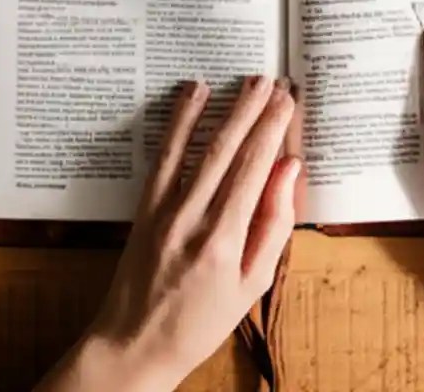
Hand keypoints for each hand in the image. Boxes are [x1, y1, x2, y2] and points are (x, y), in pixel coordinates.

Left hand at [36, 76, 300, 391]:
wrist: (135, 343)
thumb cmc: (200, 322)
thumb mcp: (252, 283)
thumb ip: (273, 224)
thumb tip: (288, 171)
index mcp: (223, 240)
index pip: (254, 169)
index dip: (272, 130)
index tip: (286, 102)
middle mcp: (191, 219)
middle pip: (226, 150)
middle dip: (250, 110)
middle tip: (269, 80)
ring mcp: (162, 210)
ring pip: (194, 146)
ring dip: (218, 108)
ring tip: (237, 80)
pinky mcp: (144, 207)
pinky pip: (164, 156)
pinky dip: (178, 123)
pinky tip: (191, 98)